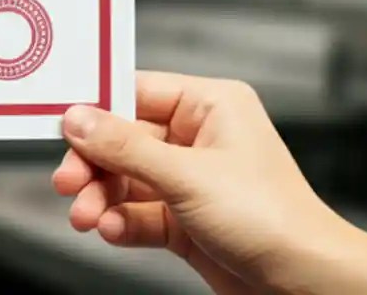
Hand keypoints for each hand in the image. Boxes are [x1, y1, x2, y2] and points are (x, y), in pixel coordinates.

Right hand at [51, 72, 350, 293]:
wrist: (305, 283)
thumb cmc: (274, 219)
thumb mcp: (186, 176)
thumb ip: (125, 147)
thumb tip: (78, 118)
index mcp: (211, 106)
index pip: (136, 91)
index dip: (96, 108)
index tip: (61, 124)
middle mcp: (199, 139)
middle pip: (122, 139)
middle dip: (93, 164)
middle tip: (68, 181)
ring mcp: (190, 180)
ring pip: (125, 179)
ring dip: (99, 197)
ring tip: (85, 215)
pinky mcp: (184, 218)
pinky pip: (137, 211)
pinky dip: (119, 221)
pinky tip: (112, 230)